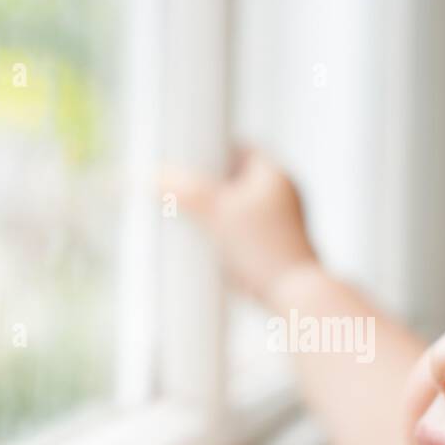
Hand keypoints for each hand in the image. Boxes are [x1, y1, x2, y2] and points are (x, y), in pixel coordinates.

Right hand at [157, 146, 319, 306]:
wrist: (294, 296)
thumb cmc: (262, 248)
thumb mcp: (214, 212)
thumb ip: (181, 190)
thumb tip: (150, 176)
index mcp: (274, 175)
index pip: (239, 148)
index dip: (210, 150)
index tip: (185, 159)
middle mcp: (283, 196)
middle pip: (237, 180)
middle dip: (208, 186)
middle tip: (179, 190)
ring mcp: (282, 226)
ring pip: (240, 210)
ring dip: (215, 214)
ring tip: (187, 220)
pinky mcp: (276, 252)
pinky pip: (245, 236)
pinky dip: (225, 237)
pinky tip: (205, 248)